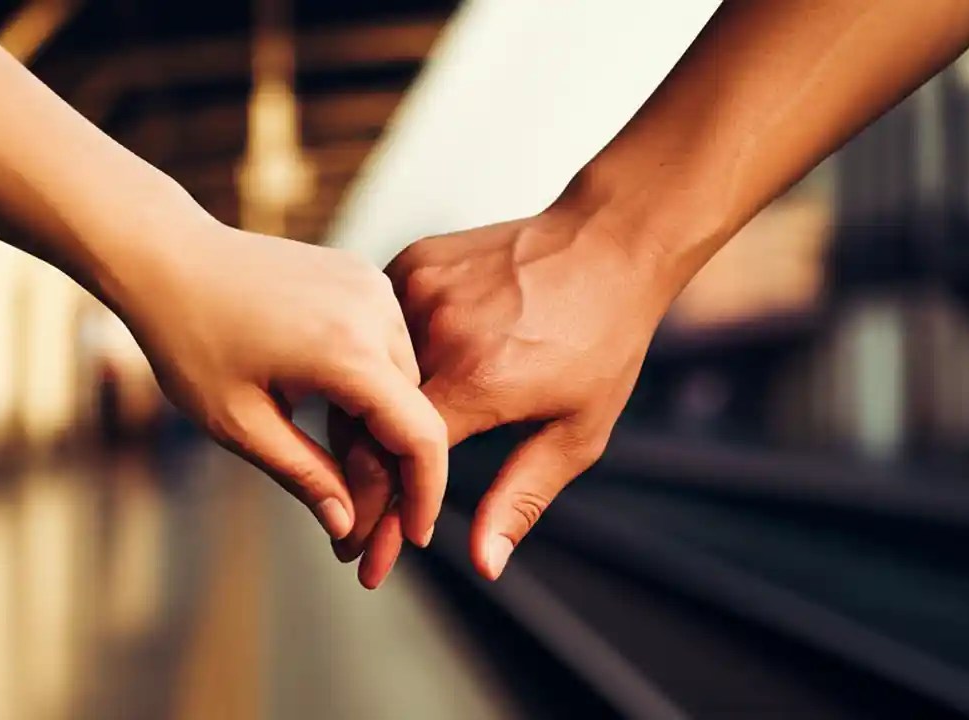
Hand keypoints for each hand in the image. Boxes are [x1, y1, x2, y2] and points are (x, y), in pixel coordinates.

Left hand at [109, 216, 446, 544]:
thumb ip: (304, 475)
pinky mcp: (361, 276)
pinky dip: (373, 385)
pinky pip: (387, 344)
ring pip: (404, 380)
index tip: (412, 537)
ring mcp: (371, 286)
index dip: (425, 494)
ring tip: (338, 467)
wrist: (168, 258)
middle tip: (351, 522)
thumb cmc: (190, 340)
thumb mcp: (240, 423)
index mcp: (348, 351)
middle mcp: (374, 310)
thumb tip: (346, 526)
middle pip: (414, 411)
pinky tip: (336, 413)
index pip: (421, 435)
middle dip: (390, 471)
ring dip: (381, 427)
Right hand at [331, 209, 671, 585]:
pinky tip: (383, 389)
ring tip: (367, 464)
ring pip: (367, 374)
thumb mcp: (578, 431)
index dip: (384, 519)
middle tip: (359, 524)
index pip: (405, 465)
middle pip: (372, 424)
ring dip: (363, 423)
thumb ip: (522, 497)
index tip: (371, 560)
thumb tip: (483, 564)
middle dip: (361, 483)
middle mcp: (438, 333)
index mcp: (479, 381)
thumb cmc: (603, 342)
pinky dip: (378, 362)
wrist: (609, 241)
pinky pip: (378, 328)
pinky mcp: (412, 262)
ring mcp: (419, 289)